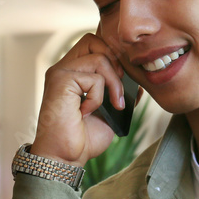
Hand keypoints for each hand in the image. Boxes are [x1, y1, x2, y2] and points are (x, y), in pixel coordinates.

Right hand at [30, 28, 131, 167]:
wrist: (65, 157)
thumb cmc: (83, 138)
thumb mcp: (110, 112)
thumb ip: (119, 93)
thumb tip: (138, 82)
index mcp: (73, 72)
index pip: (94, 45)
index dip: (112, 57)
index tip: (121, 83)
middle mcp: (64, 68)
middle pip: (94, 40)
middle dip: (114, 62)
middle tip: (118, 90)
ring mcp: (60, 72)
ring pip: (99, 58)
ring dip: (113, 84)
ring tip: (112, 105)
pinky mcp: (60, 80)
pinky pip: (94, 78)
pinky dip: (99, 96)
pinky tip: (88, 112)